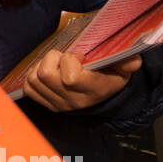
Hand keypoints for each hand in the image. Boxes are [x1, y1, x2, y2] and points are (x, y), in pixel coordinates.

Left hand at [22, 50, 141, 111]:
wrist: (105, 95)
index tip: (80, 57)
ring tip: (57, 64)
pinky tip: (48, 71)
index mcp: (92, 90)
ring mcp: (59, 104)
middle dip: (53, 58)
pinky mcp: (48, 105)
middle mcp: (73, 100)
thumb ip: (128, 62)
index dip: (70, 60)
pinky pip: (29, 88)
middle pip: (45, 74)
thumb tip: (133, 60)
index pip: (69, 77)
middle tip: (65, 57)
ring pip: (34, 78)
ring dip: (42, 65)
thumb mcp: (124, 67)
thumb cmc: (111, 75)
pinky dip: (33, 76)